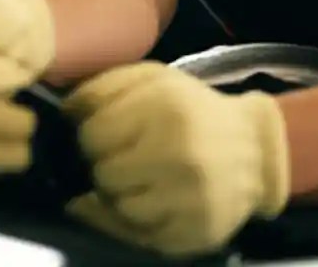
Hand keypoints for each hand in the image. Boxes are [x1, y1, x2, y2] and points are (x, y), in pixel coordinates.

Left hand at [62, 62, 290, 257]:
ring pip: (119, 207)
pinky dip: (140, 221)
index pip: (92, 136)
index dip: (92, 137)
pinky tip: (156, 201)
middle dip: (106, 166)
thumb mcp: (152, 80)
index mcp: (166, 109)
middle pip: (103, 174)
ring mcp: (191, 199)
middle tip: (126, 159)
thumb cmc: (193, 110)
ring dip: (121, 195)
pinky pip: (141, 236)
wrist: (256, 150)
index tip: (107, 136)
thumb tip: (62, 115)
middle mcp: (180, 155)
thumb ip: (102, 88)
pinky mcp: (197, 233)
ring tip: (143, 180)